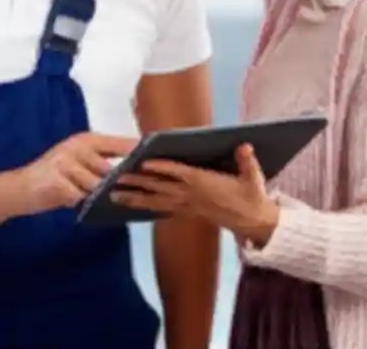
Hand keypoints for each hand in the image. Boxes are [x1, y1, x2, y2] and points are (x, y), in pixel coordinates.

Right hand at [11, 132, 136, 216]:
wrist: (18, 189)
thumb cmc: (57, 176)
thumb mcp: (80, 161)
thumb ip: (104, 161)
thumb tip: (138, 167)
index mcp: (87, 140)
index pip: (121, 144)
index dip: (139, 153)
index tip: (161, 160)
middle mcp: (77, 147)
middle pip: (110, 171)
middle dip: (117, 184)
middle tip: (127, 192)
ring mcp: (65, 163)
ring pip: (94, 186)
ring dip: (93, 195)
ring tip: (88, 196)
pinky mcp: (56, 182)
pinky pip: (78, 197)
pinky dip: (77, 202)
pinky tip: (70, 201)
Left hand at [112, 144, 279, 245]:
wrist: (252, 221)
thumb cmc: (252, 196)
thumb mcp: (253, 178)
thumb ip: (246, 161)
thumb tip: (244, 145)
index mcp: (205, 184)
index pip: (178, 173)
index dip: (161, 168)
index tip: (143, 162)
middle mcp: (191, 195)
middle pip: (159, 188)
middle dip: (137, 183)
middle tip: (114, 178)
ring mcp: (187, 205)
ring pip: (156, 202)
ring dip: (134, 198)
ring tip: (113, 196)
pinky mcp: (187, 212)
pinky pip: (161, 209)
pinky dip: (146, 206)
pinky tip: (133, 205)